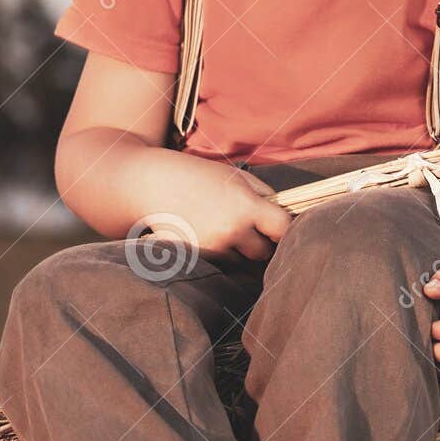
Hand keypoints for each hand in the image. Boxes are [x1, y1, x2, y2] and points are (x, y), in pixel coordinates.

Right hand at [138, 152, 291, 264]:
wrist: (152, 184)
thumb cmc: (198, 176)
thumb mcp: (237, 176)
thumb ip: (265, 196)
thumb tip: (287, 219)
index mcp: (245, 206)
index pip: (283, 229)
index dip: (286, 230)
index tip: (280, 229)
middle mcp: (230, 231)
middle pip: (264, 253)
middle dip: (262, 243)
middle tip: (251, 229)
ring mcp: (212, 248)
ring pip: (241, 261)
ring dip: (239, 250)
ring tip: (221, 226)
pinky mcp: (196, 259)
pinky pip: (220, 264)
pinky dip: (219, 254)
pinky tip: (206, 233)